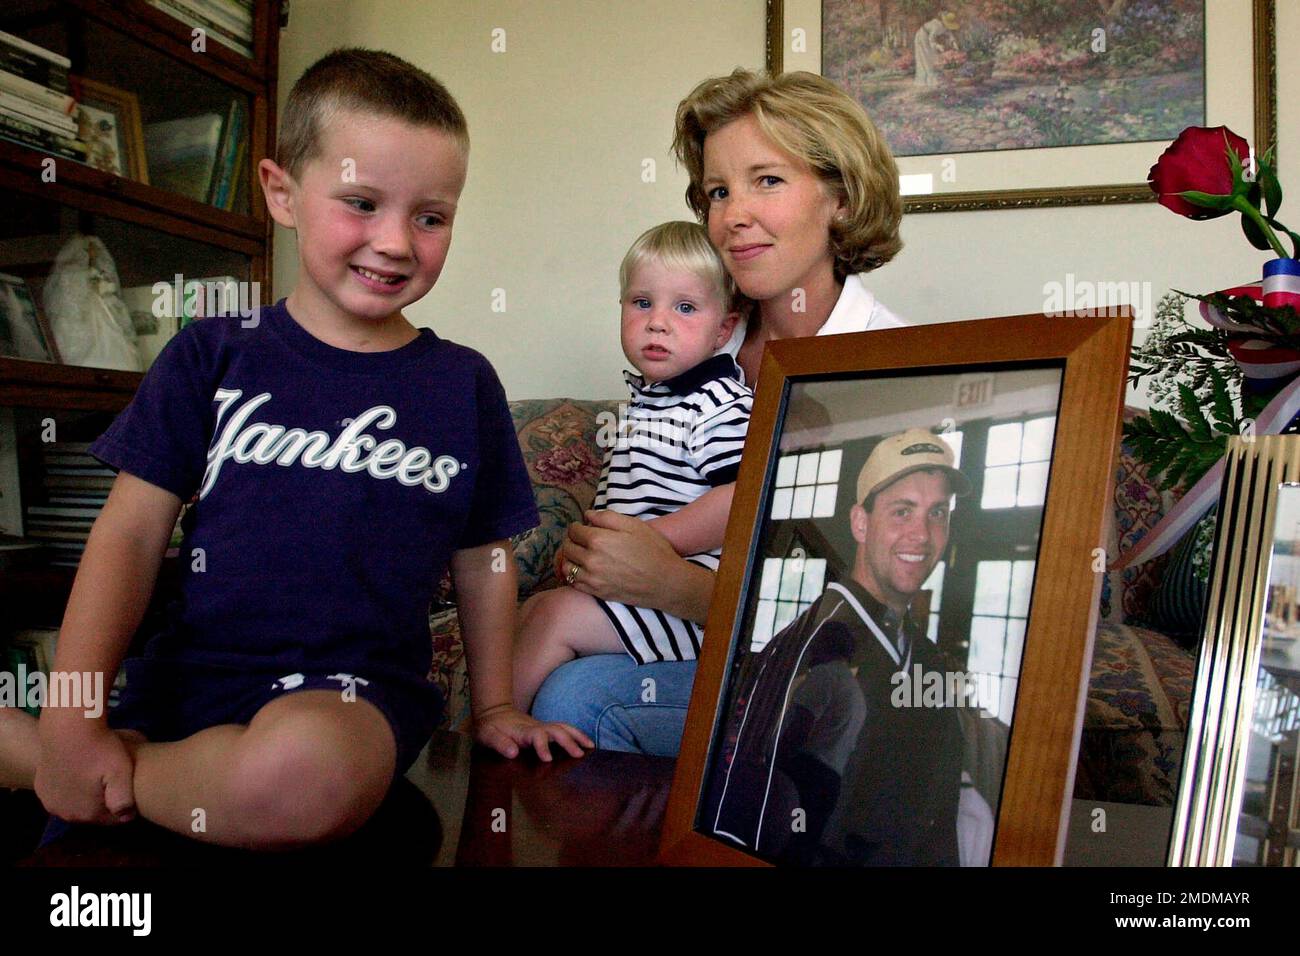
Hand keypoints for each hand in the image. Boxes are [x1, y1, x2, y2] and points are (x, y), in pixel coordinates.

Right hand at [34, 723, 136, 824]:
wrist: (68, 728)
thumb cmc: (99, 749)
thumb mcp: (122, 774)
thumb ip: (124, 801)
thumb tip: (126, 817)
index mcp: (86, 814)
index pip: (112, 818)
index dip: (123, 804)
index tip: (127, 787)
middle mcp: (65, 813)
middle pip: (92, 812)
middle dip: (104, 800)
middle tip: (112, 778)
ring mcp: (49, 801)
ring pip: (76, 803)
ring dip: (86, 794)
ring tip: (96, 772)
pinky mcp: (40, 787)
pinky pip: (61, 793)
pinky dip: (70, 786)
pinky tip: (79, 770)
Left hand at [473, 705, 593, 761]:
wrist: (493, 712)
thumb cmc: (490, 727)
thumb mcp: (488, 736)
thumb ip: (499, 743)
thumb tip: (513, 753)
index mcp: (522, 731)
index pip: (536, 736)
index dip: (542, 746)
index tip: (548, 760)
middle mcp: (535, 727)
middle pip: (556, 730)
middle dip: (568, 741)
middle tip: (579, 755)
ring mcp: (541, 726)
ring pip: (563, 727)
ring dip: (577, 735)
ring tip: (590, 746)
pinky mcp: (544, 728)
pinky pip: (563, 729)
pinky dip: (576, 734)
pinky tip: (585, 742)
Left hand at [559, 510, 708, 616]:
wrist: (665, 582)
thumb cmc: (653, 550)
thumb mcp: (633, 525)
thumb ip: (607, 517)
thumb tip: (587, 515)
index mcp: (598, 540)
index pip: (574, 530)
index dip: (577, 526)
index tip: (583, 527)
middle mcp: (590, 560)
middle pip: (567, 547)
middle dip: (572, 540)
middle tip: (581, 540)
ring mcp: (592, 579)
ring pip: (566, 566)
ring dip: (570, 558)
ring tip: (579, 555)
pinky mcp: (596, 593)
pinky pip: (573, 583)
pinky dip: (573, 574)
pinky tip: (583, 570)